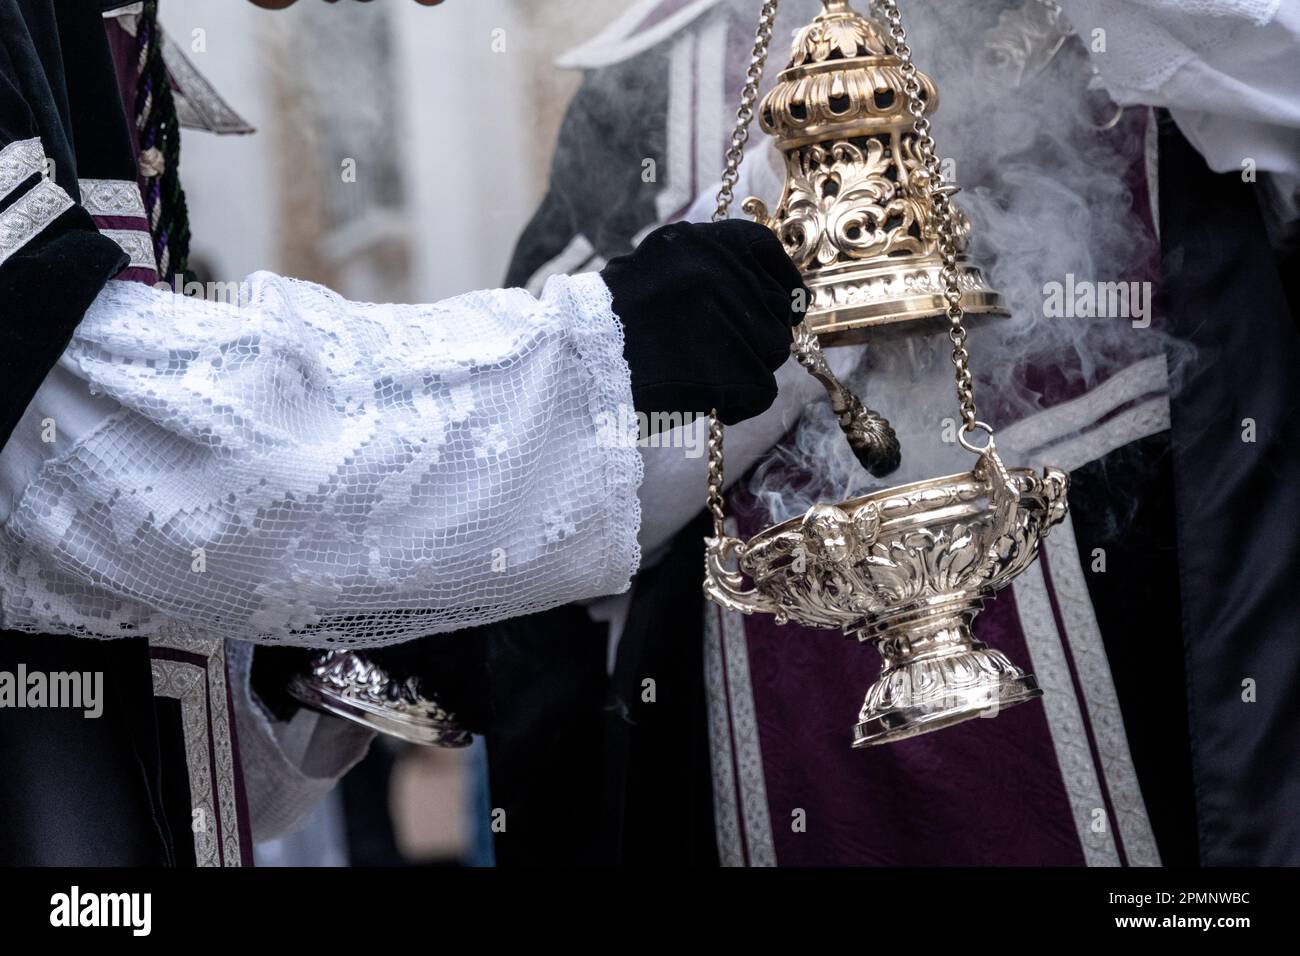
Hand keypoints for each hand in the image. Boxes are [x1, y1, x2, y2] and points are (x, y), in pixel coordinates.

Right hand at [601, 220, 806, 426]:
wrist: (582, 362)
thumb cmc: (610, 322)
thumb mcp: (657, 267)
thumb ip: (705, 268)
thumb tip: (755, 284)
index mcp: (707, 243)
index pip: (767, 251)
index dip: (782, 279)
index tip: (785, 301)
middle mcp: (729, 275)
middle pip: (774, 308)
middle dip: (759, 331)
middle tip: (726, 353)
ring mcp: (738, 323)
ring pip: (773, 349)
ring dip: (749, 367)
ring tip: (710, 378)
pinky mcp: (738, 371)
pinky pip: (762, 390)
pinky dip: (742, 403)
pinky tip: (715, 404)